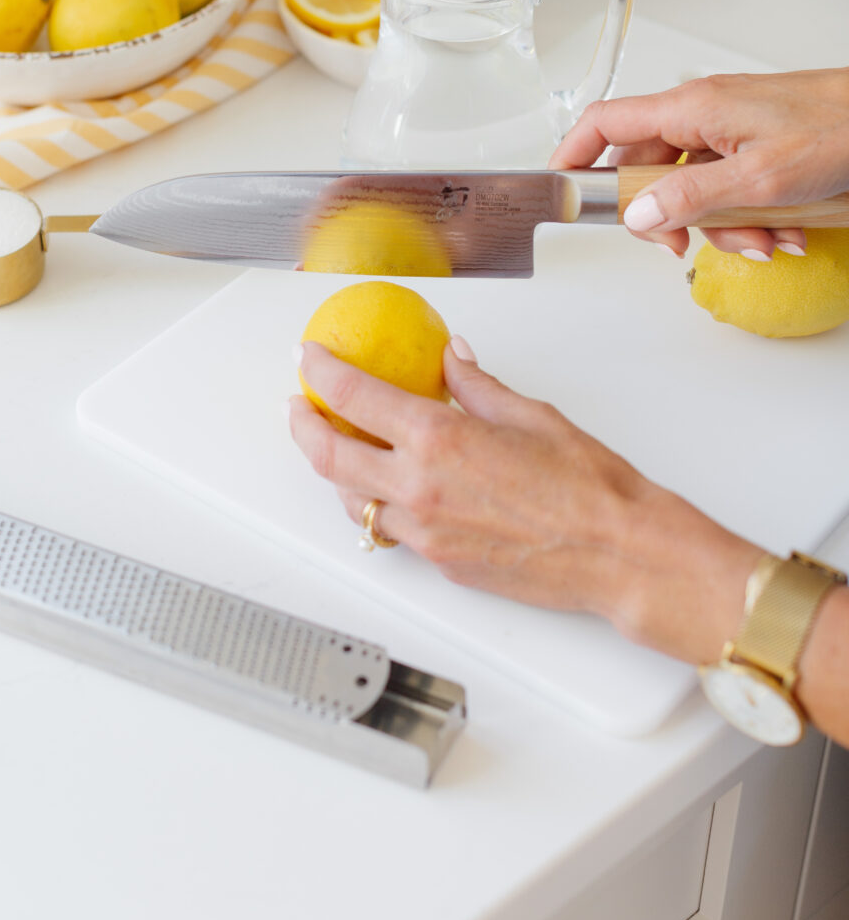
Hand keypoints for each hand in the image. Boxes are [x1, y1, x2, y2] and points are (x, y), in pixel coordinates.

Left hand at [290, 338, 760, 666]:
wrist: (618, 554)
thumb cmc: (588, 488)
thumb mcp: (529, 414)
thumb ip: (477, 385)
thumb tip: (453, 359)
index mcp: (438, 440)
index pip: (353, 398)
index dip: (321, 373)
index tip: (310, 358)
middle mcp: (420, 489)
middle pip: (329, 457)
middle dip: (304, 426)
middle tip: (300, 406)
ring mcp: (425, 532)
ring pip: (352, 501)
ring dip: (336, 471)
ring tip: (341, 446)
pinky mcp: (439, 562)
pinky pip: (391, 529)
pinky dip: (379, 503)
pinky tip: (394, 486)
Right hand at [548, 68, 848, 258]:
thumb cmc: (838, 129)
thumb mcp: (757, 178)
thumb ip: (689, 198)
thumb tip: (636, 216)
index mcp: (690, 108)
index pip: (604, 123)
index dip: (572, 156)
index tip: (558, 191)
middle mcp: (702, 114)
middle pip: (647, 169)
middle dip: (668, 217)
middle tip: (683, 244)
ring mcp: (729, 129)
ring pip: (692, 187)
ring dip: (720, 225)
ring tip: (763, 239)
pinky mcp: (755, 144)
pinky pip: (727, 187)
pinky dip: (748, 216)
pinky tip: (782, 229)